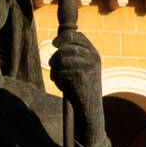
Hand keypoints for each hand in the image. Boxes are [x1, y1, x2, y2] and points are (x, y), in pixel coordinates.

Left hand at [49, 31, 106, 146]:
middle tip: (51, 65)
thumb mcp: (77, 69)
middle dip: (55, 57)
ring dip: (55, 69)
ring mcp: (89, 66)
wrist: (89, 109)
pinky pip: (62, 70)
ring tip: (57, 79)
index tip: (54, 44)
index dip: (64, 37)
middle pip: (67, 47)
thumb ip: (69, 56)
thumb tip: (56, 42)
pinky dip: (57, 78)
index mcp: (93, 53)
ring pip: (62, 58)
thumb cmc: (79, 89)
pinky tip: (61, 85)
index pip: (78, 36)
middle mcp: (94, 57)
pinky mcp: (83, 76)